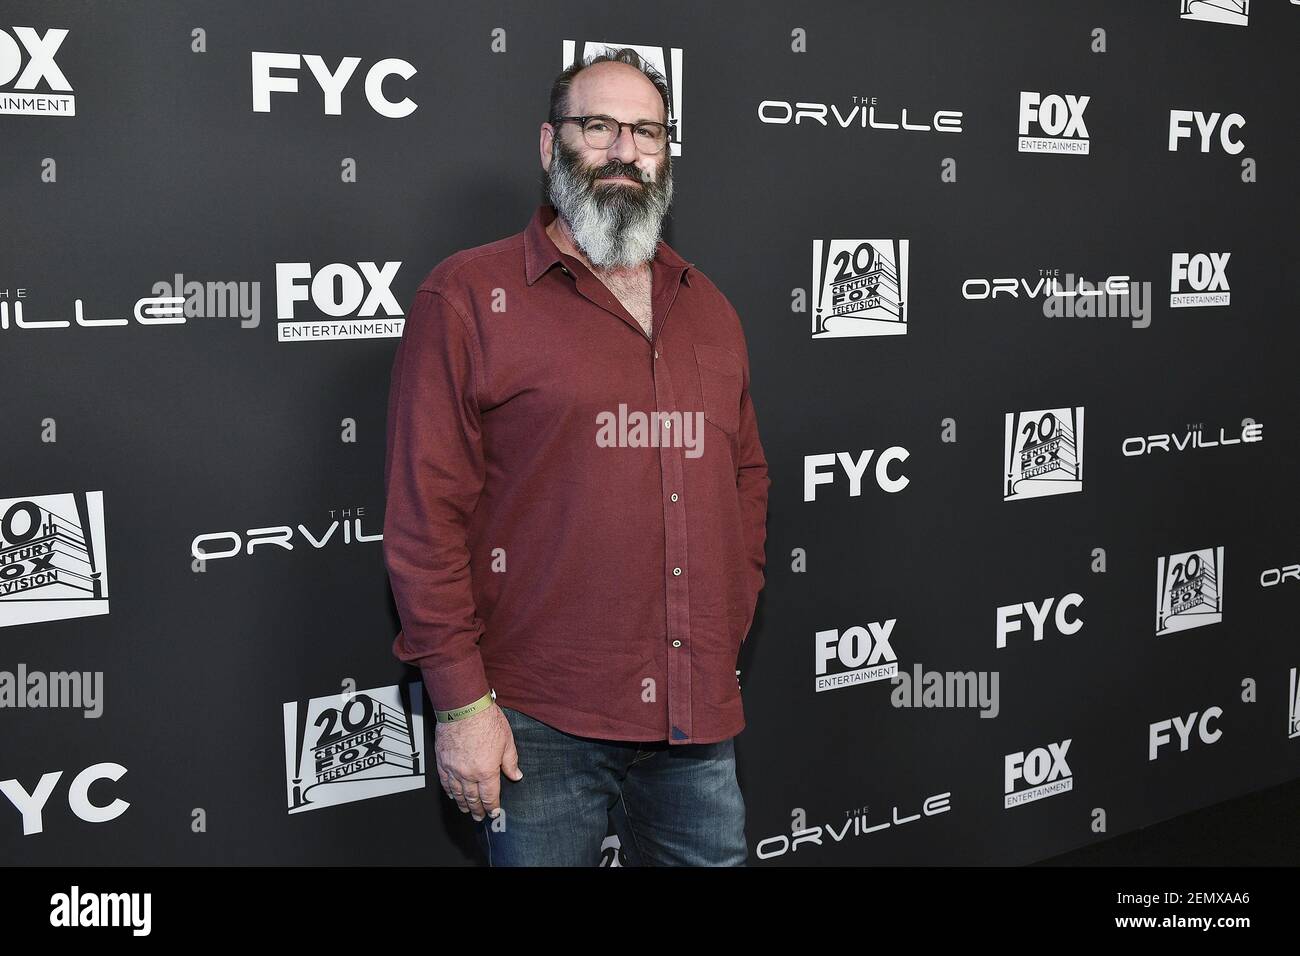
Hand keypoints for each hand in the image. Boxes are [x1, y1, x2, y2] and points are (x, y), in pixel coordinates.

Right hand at [434, 703, 520, 820]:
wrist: (464, 707)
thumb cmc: (485, 720)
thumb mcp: (507, 741)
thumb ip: (511, 761)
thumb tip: (516, 775)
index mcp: (486, 771)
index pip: (490, 796)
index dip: (492, 807)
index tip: (494, 812)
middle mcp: (468, 774)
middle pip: (472, 798)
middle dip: (477, 809)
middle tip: (479, 816)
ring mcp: (453, 768)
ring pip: (457, 793)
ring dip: (463, 804)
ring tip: (466, 810)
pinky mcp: (442, 761)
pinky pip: (445, 782)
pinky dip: (449, 791)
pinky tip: (452, 795)